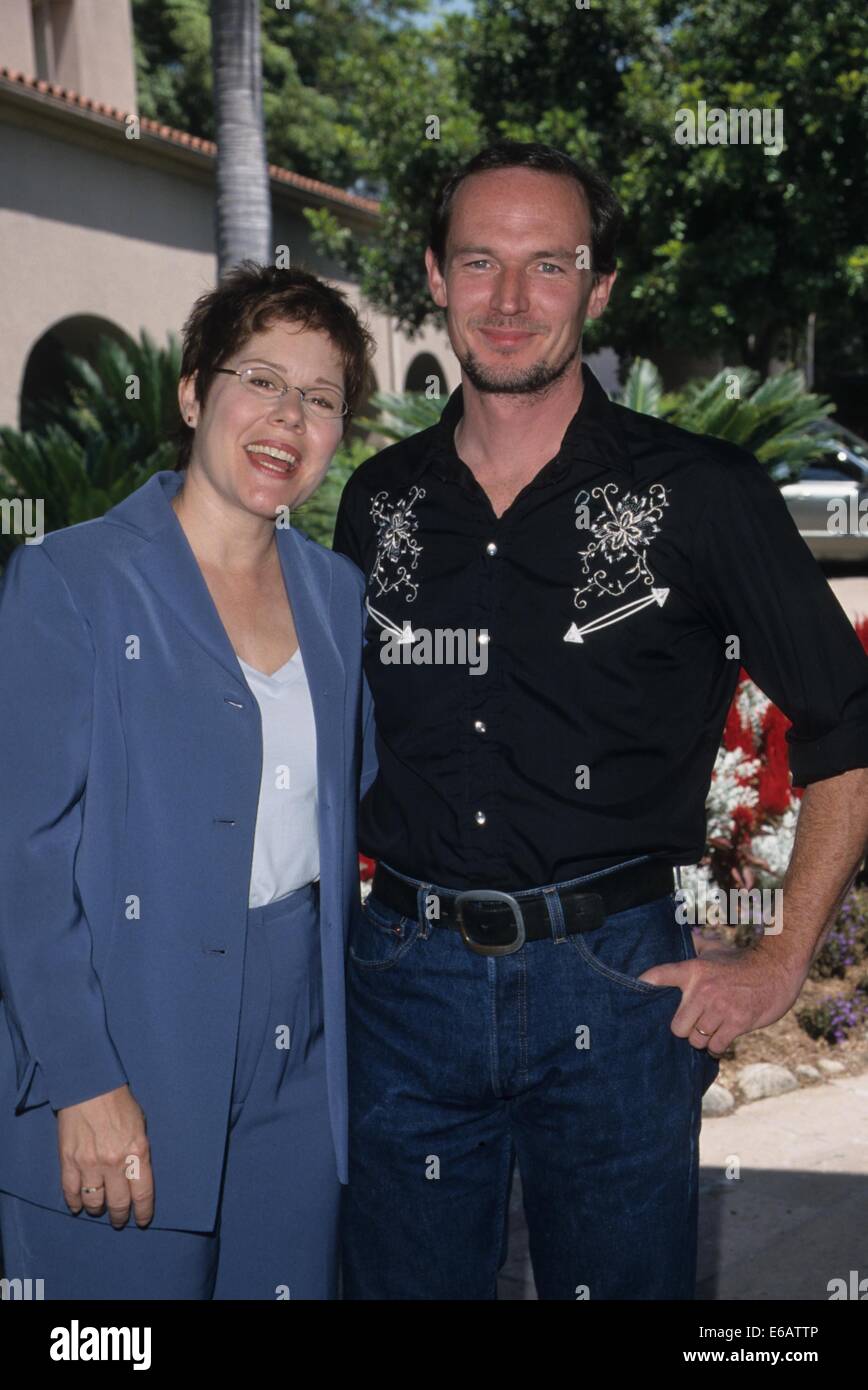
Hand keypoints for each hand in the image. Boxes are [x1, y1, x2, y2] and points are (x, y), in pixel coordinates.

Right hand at [57, 1084, 153, 1228]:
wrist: (89, 1086)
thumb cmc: (119, 1102)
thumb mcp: (140, 1125)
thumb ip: (138, 1150)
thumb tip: (136, 1171)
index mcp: (137, 1152)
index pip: (142, 1193)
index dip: (142, 1212)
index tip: (141, 1221)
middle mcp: (114, 1162)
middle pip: (118, 1203)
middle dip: (119, 1216)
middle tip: (118, 1220)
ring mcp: (90, 1163)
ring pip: (94, 1201)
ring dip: (97, 1209)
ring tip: (99, 1209)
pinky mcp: (69, 1161)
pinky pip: (71, 1191)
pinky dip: (74, 1202)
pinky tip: (77, 1205)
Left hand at [638, 939, 807, 1058]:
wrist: (777, 970)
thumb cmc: (742, 963)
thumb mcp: (717, 951)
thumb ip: (699, 945)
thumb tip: (688, 932)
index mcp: (694, 970)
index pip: (661, 975)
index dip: (646, 983)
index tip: (636, 987)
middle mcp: (703, 989)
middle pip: (677, 1027)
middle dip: (687, 1030)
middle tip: (696, 1024)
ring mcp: (720, 1007)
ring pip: (697, 1039)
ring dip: (704, 1039)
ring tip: (712, 1030)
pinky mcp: (737, 1022)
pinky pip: (716, 1046)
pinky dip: (716, 1048)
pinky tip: (721, 1041)